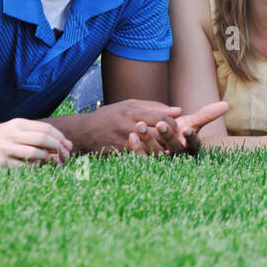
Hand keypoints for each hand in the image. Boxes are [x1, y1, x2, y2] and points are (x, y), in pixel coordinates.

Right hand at [0, 118, 72, 165]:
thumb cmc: (0, 138)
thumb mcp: (15, 130)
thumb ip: (37, 134)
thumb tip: (65, 144)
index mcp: (18, 123)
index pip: (46, 128)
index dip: (60, 138)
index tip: (67, 146)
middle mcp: (12, 134)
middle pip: (44, 139)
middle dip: (58, 148)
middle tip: (64, 156)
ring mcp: (5, 148)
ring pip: (36, 153)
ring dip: (48, 159)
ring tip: (52, 162)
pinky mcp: (1, 162)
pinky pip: (24, 167)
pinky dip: (35, 168)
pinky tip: (37, 168)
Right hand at [68, 99, 225, 155]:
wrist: (85, 132)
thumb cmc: (110, 115)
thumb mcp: (130, 104)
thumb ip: (155, 107)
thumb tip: (179, 111)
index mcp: (132, 112)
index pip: (161, 118)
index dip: (172, 125)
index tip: (178, 127)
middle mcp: (129, 126)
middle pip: (158, 134)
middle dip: (172, 138)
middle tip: (181, 141)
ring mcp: (124, 142)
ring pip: (151, 149)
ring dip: (164, 151)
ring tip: (171, 152)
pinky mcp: (120, 155)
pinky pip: (140, 160)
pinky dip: (151, 160)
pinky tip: (158, 161)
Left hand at [126, 100, 229, 156]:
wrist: (157, 142)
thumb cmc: (179, 131)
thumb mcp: (191, 122)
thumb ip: (207, 114)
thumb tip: (226, 104)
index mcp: (190, 148)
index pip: (194, 144)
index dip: (191, 138)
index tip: (187, 129)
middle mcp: (178, 159)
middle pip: (174, 150)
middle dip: (168, 137)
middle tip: (160, 124)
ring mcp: (162, 164)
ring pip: (156, 156)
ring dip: (148, 141)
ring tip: (140, 125)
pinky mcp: (146, 167)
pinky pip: (141, 160)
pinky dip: (136, 149)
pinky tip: (132, 135)